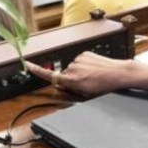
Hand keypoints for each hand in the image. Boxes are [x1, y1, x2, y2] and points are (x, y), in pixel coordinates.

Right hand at [26, 52, 147, 97]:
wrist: (119, 73)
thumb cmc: (105, 86)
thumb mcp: (86, 93)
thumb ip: (70, 89)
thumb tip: (60, 85)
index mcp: (72, 80)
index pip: (50, 76)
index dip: (37, 71)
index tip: (28, 65)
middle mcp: (73, 68)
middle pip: (64, 74)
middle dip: (70, 79)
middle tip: (84, 84)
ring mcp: (79, 59)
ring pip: (73, 67)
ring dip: (79, 72)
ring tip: (93, 77)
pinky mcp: (85, 53)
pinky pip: (80, 60)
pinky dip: (84, 65)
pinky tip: (94, 69)